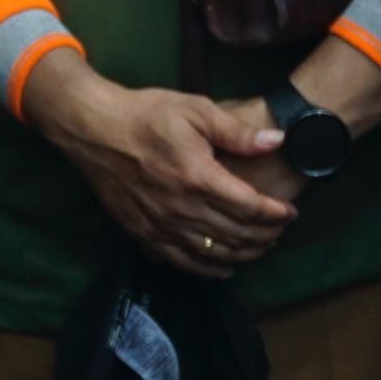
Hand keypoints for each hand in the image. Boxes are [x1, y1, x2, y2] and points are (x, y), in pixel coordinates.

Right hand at [29, 70, 293, 276]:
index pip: (250, 208)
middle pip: (236, 235)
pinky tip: (223, 265)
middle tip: (278, 229)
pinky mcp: (141, 233)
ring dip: (243, 254)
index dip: (275, 214)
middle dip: (265, 235)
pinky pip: (182, 262)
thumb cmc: (144, 114)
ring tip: (259, 246)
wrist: (91, 127)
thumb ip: (237, 131)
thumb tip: (278, 141)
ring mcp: (159, 225)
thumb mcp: (195, 110)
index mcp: (198, 177)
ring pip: (213, 253)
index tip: (289, 211)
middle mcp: (181, 208)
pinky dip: (208, 269)